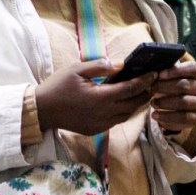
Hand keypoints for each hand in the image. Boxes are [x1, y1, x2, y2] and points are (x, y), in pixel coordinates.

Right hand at [34, 60, 154, 136]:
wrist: (42, 110)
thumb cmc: (58, 86)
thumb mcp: (77, 69)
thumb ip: (100, 66)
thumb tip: (121, 64)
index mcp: (101, 97)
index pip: (131, 89)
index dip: (145, 81)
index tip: (154, 73)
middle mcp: (104, 113)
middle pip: (133, 104)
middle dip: (145, 93)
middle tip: (153, 83)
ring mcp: (101, 124)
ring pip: (127, 115)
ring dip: (137, 104)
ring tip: (143, 93)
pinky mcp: (96, 130)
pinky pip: (117, 121)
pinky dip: (125, 112)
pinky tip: (125, 103)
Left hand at [148, 57, 195, 137]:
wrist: (184, 106)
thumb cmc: (175, 83)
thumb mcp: (173, 74)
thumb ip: (167, 67)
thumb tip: (155, 64)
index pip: (192, 68)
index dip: (176, 71)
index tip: (160, 74)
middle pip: (184, 85)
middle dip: (165, 87)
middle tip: (151, 89)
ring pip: (183, 102)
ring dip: (165, 102)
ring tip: (152, 102)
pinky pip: (182, 118)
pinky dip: (167, 117)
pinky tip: (155, 115)